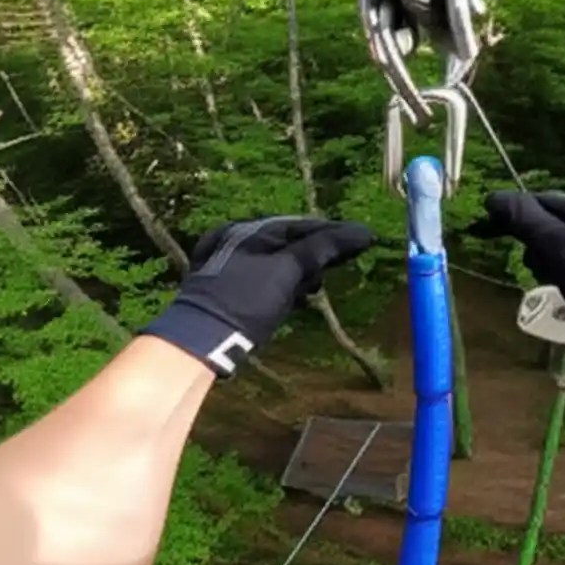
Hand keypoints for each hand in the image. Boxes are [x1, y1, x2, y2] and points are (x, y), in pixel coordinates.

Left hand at [142, 217, 373, 375]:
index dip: (336, 233)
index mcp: (250, 230)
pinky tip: (296, 296)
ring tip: (316, 286)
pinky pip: (266, 276)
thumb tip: (361, 233)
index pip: (304, 225)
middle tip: (344, 264)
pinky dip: (285, 283)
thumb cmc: (246, 300)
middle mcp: (238, 238)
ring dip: (302, 271)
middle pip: (291, 241)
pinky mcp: (227, 285)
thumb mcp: (287, 271)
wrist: (199, 339)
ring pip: (279, 259)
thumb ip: (322, 249)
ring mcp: (230, 261)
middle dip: (319, 253)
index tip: (365, 239)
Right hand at [470, 191, 564, 345]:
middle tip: (535, 269)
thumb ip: (529, 222)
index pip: (539, 202)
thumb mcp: (560, 250)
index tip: (487, 232)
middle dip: (538, 242)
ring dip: (558, 257)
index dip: (511, 216)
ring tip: (557, 281)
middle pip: (558, 220)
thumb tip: (495, 198)